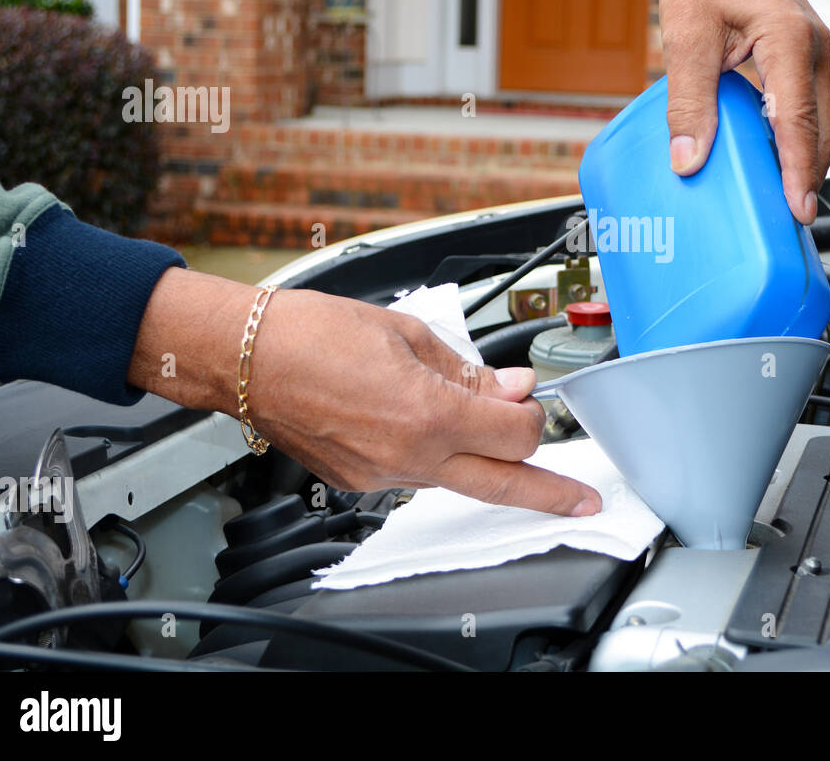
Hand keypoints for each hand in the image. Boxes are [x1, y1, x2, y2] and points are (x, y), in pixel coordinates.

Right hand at [127, 268, 601, 515]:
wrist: (246, 357)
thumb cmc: (312, 332)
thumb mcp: (407, 334)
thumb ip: (468, 371)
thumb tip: (511, 387)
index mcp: (429, 414)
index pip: (517, 434)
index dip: (533, 415)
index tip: (533, 399)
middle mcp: (409, 456)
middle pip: (502, 484)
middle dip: (551, 493)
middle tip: (583, 498)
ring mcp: (382, 476)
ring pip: (457, 479)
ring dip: (483, 461)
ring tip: (490, 433)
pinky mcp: (359, 481)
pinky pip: (417, 473)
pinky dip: (434, 453)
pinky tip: (421, 421)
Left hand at [644, 0, 829, 224]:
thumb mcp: (687, 37)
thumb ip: (689, 102)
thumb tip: (689, 160)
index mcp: (790, 38)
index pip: (799, 121)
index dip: (799, 172)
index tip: (797, 211)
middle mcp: (813, 45)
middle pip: (821, 129)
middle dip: (809, 176)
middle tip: (789, 221)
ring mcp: (814, 49)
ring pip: (819, 120)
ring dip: (804, 159)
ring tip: (783, 200)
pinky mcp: (802, 54)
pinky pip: (808, 105)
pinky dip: (797, 137)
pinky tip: (775, 160)